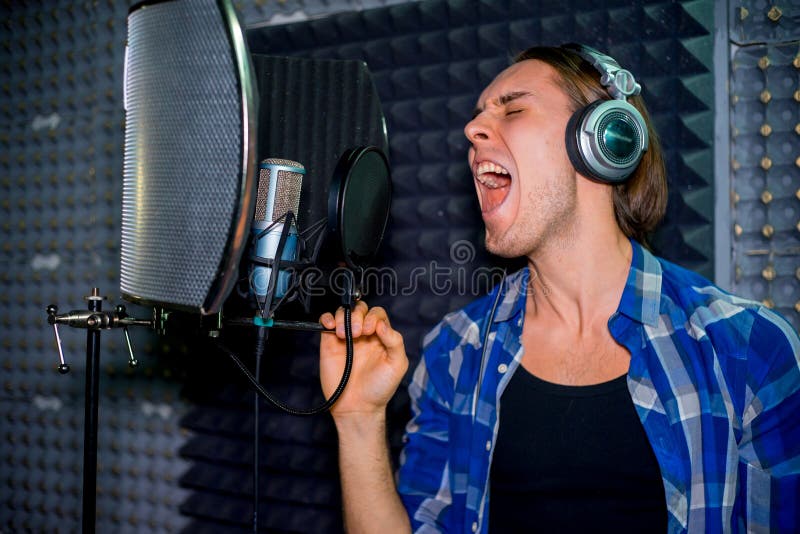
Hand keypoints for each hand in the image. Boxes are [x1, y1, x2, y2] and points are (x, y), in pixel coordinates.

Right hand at [319, 301, 407, 418]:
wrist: (357, 407)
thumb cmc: (380, 388)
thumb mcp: (397, 365)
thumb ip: (395, 341)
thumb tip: (382, 324)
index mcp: (381, 336)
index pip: (377, 314)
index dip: (373, 317)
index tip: (370, 331)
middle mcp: (363, 334)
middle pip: (360, 309)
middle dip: (358, 316)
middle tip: (358, 333)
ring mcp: (345, 337)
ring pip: (343, 313)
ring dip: (343, 317)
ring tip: (343, 334)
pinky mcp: (329, 343)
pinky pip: (326, 322)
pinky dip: (326, 318)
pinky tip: (330, 326)